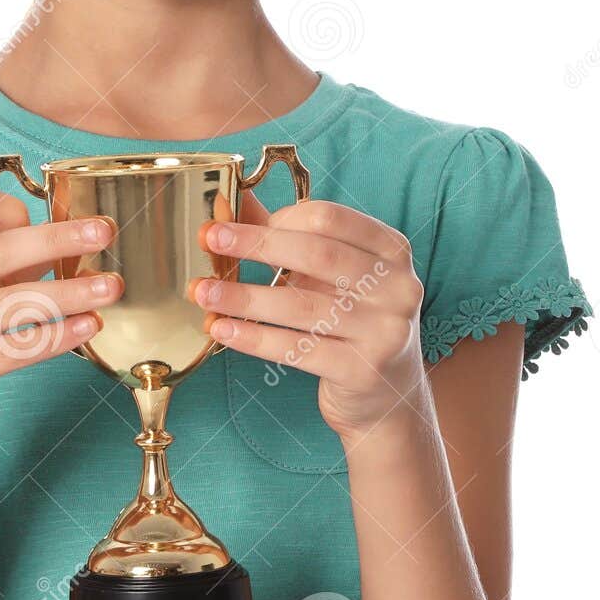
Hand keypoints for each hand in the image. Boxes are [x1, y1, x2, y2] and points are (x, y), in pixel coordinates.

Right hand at [0, 186, 122, 447]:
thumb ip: (9, 253)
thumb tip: (72, 229)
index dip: (13, 207)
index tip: (51, 217)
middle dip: (57, 240)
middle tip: (105, 233)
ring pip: (8, 305)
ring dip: (68, 293)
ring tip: (109, 288)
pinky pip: (12, 351)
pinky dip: (56, 337)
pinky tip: (88, 326)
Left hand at [186, 189, 425, 445]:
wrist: (388, 396)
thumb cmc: (353, 321)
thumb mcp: (332, 276)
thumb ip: (286, 238)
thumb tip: (228, 204)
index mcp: (391, 249)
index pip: (330, 219)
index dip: (279, 218)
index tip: (239, 225)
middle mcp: (397, 286)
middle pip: (317, 254)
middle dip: (256, 245)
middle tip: (210, 239)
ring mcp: (384, 330)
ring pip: (301, 306)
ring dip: (244, 296)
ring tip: (202, 292)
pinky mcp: (362, 370)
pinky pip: (297, 349)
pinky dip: (254, 338)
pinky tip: (221, 329)